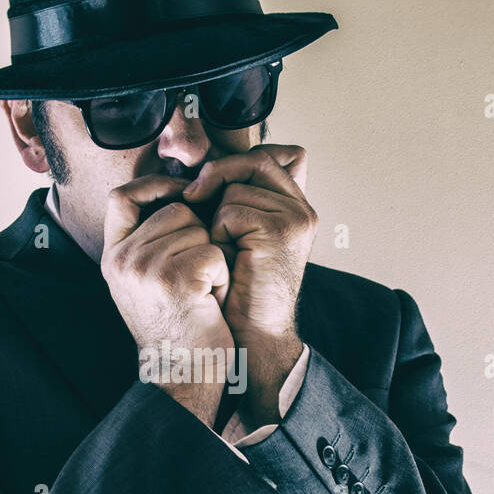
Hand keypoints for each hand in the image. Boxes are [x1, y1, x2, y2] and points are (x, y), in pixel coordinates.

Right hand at [102, 176, 232, 425]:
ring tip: (200, 292)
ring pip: (199, 228)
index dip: (155, 185)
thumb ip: (148, 241)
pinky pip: (214, 252)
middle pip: (175, 209)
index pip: (122, 196)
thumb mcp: (145, 282)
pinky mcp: (176, 278)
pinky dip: (221, 276)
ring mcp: (146, 267)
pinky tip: (209, 303)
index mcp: (112, 257)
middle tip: (194, 279)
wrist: (183, 376)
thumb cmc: (176, 328)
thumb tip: (179, 194)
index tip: (182, 192)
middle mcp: (123, 259)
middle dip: (197, 236)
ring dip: (211, 257)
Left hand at [182, 145, 316, 422]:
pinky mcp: (280, 231)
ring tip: (223, 248)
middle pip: (253, 160)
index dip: (232, 164)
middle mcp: (301, 208)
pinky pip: (232, 210)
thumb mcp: (236, 240)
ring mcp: (294, 218)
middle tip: (193, 197)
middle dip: (217, 174)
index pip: (264, 158)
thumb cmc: (238, 292)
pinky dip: (219, 233)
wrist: (254, 336)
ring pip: (237, 187)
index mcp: (294, 208)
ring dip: (216, 216)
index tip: (204, 187)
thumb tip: (203, 172)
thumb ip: (233, 204)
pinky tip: (226, 259)